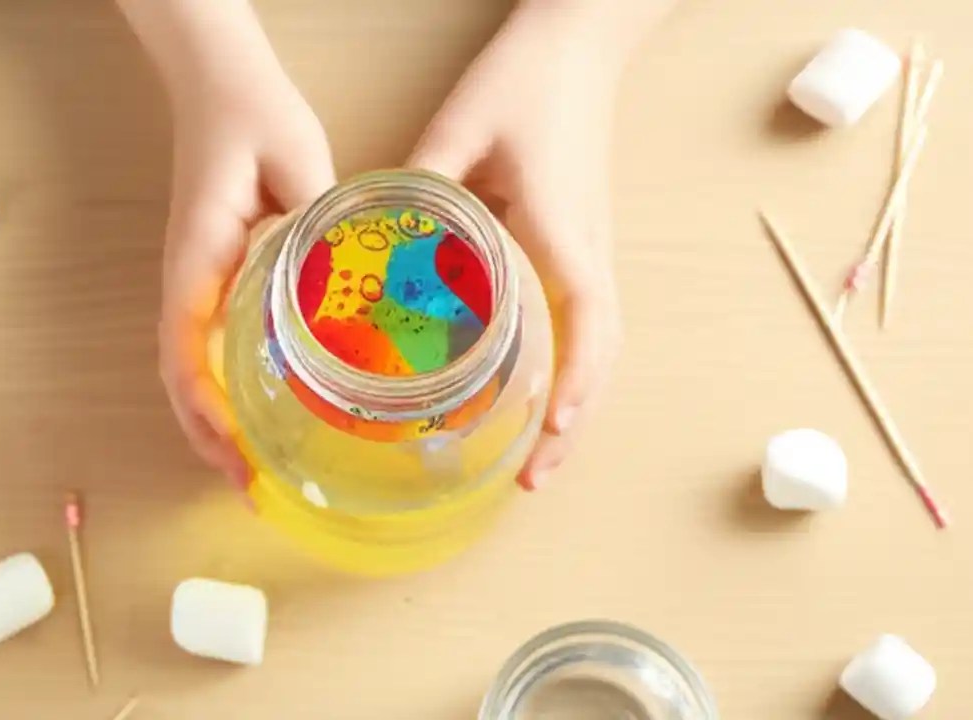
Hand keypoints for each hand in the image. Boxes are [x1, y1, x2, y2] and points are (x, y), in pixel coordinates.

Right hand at [119, 0, 335, 485]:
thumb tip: (352, 289)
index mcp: (199, 260)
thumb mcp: (300, 164)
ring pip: (190, 368)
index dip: (208, 417)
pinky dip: (222, 388)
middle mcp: (186, 280)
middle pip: (180, 380)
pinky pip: (207, 344)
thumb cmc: (252, 117)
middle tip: (253, 490)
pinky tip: (258, 408)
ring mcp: (195, 280)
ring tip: (252, 469)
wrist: (218, 84)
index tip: (239, 461)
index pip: (186, 356)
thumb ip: (322, 224)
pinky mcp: (211, 275)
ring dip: (213, 422)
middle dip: (210, 441)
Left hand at [409, 3, 633, 489]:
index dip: (572, 391)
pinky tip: (539, 388)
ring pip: (599, 342)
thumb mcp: (460, 130)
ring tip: (540, 454)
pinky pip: (587, 317)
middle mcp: (588, 249)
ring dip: (577, 402)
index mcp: (561, 229)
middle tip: (533, 479)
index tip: (545, 443)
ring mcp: (592, 248)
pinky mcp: (582, 241)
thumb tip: (369, 248)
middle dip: (574, 423)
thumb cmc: (528, 82)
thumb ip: (417, 189)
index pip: (587, 325)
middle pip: (603, 355)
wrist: (580, 44)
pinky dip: (574, 366)